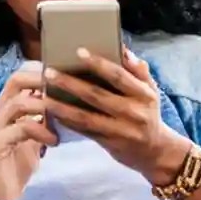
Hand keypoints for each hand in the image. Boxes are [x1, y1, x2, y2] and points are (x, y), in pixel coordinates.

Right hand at [0, 61, 59, 199]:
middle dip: (40, 79)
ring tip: (62, 117)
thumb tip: (66, 102)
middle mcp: (0, 112)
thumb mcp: (35, 136)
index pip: (20, 77)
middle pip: (15, 81)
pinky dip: (41, 131)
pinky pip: (20, 128)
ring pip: (18, 103)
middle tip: (63, 87)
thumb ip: (44, 118)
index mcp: (8, 107)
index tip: (63, 72)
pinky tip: (53, 141)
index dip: (39, 71)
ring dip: (44, 107)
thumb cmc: (18, 160)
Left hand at [42, 46, 187, 184]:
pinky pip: (85, 131)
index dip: (99, 63)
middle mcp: (133, 112)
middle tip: (49, 72)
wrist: (156, 151)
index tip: (78, 51)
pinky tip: (52, 113)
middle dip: (70, 83)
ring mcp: (121, 130)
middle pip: (97, 95)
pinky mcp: (110, 144)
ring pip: (86, 117)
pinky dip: (68, 122)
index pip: (118, 75)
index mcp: (143, 94)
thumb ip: (138, 70)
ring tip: (44, 96)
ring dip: (62, 106)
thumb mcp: (150, 91)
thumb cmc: (148, 113)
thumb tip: (122, 48)